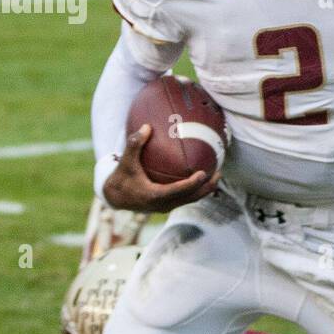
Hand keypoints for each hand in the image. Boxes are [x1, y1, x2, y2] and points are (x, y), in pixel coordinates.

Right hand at [102, 123, 220, 212]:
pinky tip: (204, 176)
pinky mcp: (168, 205)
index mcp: (155, 196)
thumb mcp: (125, 161)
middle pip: (191, 198)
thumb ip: (135, 144)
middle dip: (207, 187)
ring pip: (191, 200)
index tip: (203, 173)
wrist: (115, 197)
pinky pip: (186, 198)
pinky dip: (197, 189)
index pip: (178, 191)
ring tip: (217, 175)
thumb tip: (146, 126)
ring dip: (205, 189)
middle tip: (218, 173)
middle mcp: (163, 204)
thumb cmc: (121, 177)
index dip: (192, 183)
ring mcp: (167, 207)